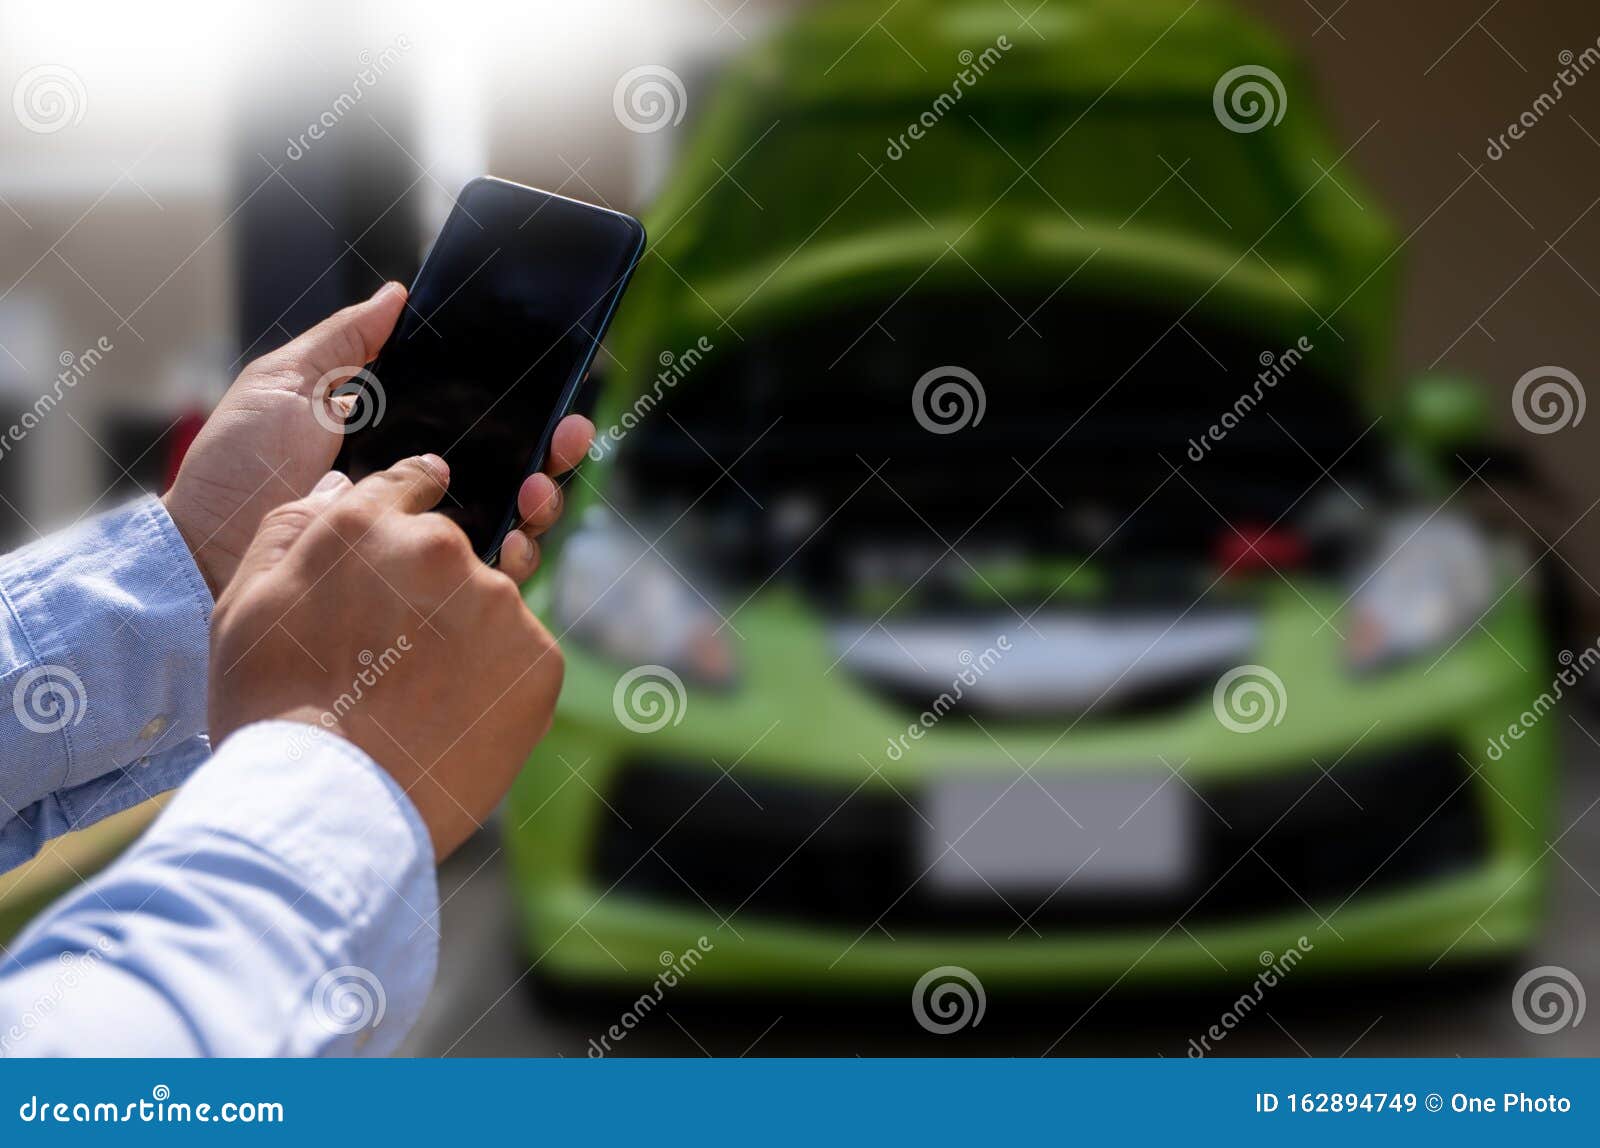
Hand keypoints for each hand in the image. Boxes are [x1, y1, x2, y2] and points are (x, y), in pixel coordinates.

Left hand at [161, 282, 592, 594]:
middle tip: (568, 435)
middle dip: (554, 450)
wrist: (203, 547)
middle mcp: (423, 486)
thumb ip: (344, 342)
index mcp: (400, 435)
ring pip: (513, 520)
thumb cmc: (236, 464)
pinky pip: (482, 575)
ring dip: (543, 502)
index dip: (528, 406)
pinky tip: (512, 544)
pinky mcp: (419, 585)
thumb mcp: (284, 382)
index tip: (559, 388)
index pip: (483, 418)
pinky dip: (513, 558)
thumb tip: (398, 292)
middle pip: (515, 466)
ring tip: (537, 490)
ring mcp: (425, 536)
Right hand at [208, 455, 563, 859]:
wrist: (328, 805)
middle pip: (449, 556)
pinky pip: (521, 658)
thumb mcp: (246, 604)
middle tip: (391, 661)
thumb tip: (343, 488)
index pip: (409, 484)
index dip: (408, 511)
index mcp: (366, 525)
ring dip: (465, 640)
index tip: (408, 544)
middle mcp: (441, 547)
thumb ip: (293, 529)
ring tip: (419, 702)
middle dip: (428, 594)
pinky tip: (454, 722)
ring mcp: (497, 602)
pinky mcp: (539, 657)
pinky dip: (497, 684)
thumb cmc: (272, 710)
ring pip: (488, 608)